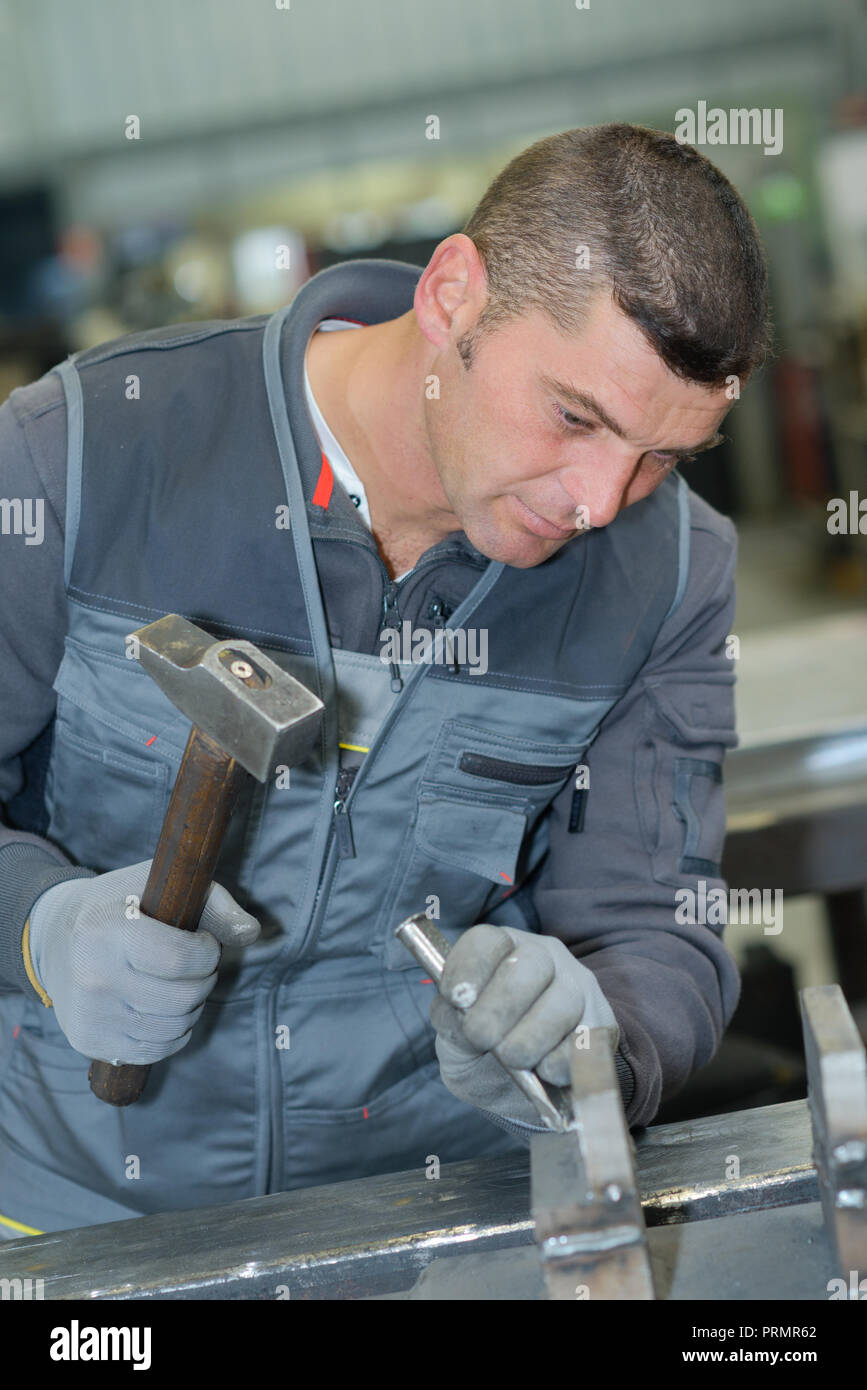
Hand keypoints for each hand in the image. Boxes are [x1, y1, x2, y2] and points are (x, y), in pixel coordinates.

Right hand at [27, 859, 259, 1064]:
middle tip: (196, 966)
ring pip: (172, 1029)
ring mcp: (90, 1013)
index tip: (204, 943)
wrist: (54, 935)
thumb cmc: (122, 905)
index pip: (180, 959)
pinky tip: (163, 1009)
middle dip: (204, 981)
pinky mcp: (88, 1041)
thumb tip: (251, 932)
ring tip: (179, 985)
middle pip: (182, 999)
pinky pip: (154, 1051)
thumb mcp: (161, 886)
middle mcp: (93, 975)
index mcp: (108, 930)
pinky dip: (172, 1034)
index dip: (208, 954)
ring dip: (191, 1008)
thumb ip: (213, 904)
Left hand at [430, 924, 618, 1125]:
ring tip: (513, 1060)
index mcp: (502, 950)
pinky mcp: (602, 1026)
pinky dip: (559, 1062)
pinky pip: (585, 1042)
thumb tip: (461, 1016)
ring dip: (528, 1039)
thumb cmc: (484, 1054)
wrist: (527, 1092)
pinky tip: (543, 1070)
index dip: (469, 968)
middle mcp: (544, 958)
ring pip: (562, 1001)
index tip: (456, 999)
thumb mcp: (455, 1038)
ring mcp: (578, 989)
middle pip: (528, 964)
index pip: (487, 940)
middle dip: (498, 1007)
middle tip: (481, 1037)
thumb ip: (451, 1022)